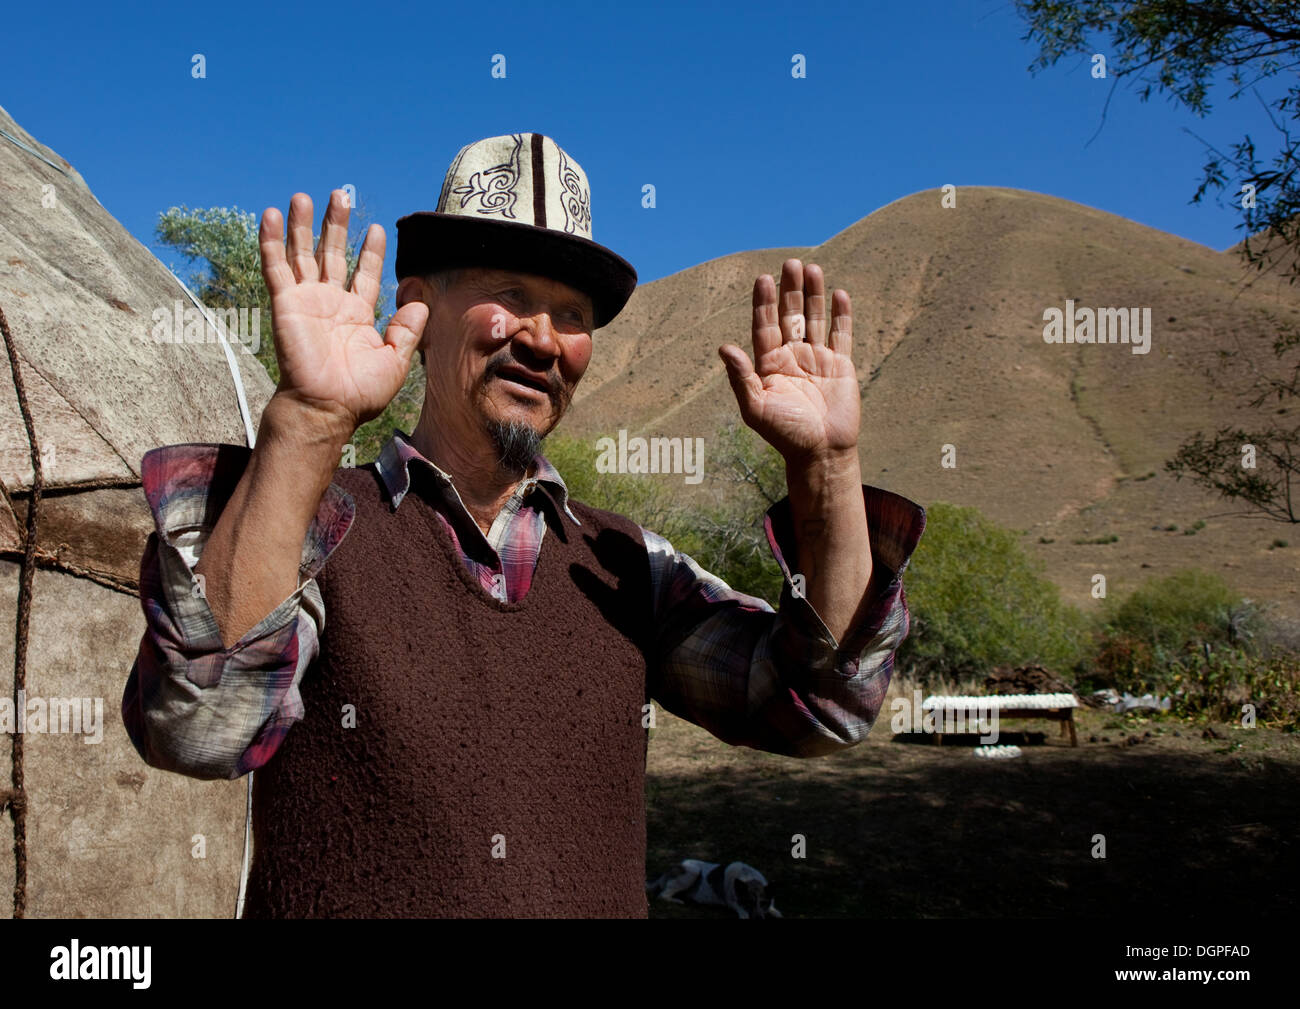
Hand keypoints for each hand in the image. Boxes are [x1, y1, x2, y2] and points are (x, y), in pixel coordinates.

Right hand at [258, 191, 429, 439]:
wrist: (327, 407)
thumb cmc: (360, 393)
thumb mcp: (395, 360)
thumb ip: (407, 330)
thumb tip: (421, 302)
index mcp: (357, 315)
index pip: (365, 274)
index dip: (370, 252)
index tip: (376, 228)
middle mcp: (331, 303)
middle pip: (333, 254)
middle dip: (336, 224)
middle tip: (340, 194)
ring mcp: (307, 300)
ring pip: (303, 253)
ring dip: (301, 225)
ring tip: (303, 196)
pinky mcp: (286, 303)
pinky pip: (276, 266)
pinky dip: (272, 241)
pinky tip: (272, 215)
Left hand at [718, 259, 859, 465]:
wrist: (821, 453)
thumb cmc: (785, 434)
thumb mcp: (756, 408)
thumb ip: (741, 378)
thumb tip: (723, 347)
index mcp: (769, 365)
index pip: (765, 326)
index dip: (764, 303)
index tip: (763, 279)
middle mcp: (791, 357)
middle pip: (790, 316)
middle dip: (789, 290)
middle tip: (790, 263)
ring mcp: (817, 359)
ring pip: (814, 319)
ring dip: (813, 295)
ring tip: (811, 268)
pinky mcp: (840, 365)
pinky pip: (841, 334)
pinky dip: (841, 314)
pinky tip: (838, 293)